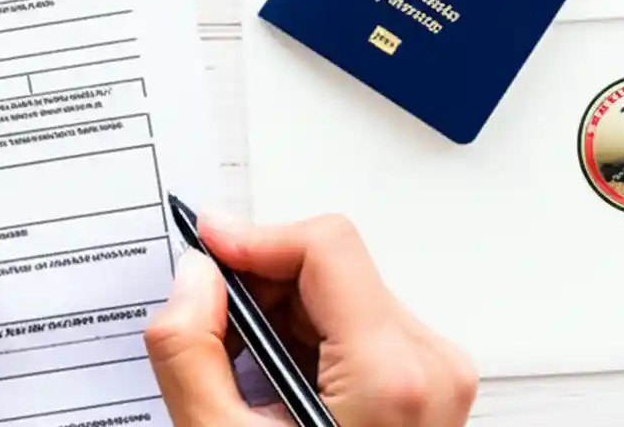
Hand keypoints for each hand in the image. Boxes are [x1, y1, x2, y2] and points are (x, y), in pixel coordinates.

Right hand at [145, 212, 476, 426]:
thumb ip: (190, 351)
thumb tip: (192, 282)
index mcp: (392, 375)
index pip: (324, 247)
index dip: (252, 238)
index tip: (206, 246)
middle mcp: (429, 366)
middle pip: (329, 267)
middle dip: (257, 286)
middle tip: (206, 323)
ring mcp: (434, 377)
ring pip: (339, 293)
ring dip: (276, 315)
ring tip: (241, 372)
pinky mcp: (424, 385)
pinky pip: (354, 325)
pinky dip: (301, 338)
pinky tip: (272, 383)